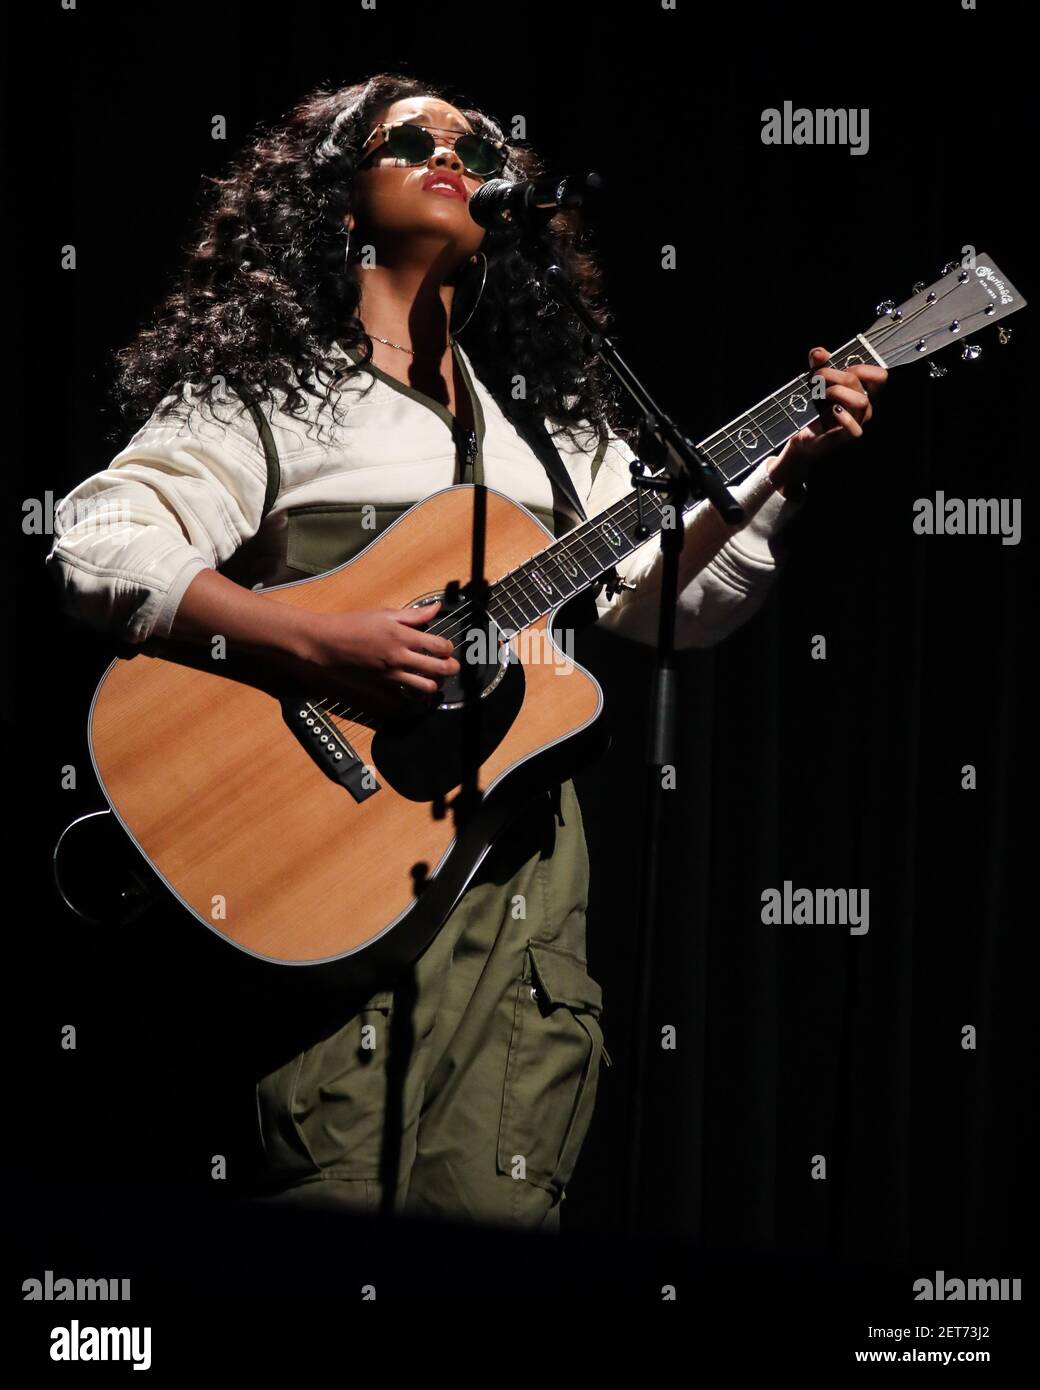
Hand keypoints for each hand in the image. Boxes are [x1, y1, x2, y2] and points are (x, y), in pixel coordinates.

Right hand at [291, 600, 459, 713]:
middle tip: (450, 665)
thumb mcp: (384, 614)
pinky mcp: (380, 688)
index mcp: (402, 636)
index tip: (446, 647)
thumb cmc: (352, 625)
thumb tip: (435, 608)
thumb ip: (413, 614)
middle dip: (450, 668)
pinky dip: (412, 698)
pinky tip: (413, 691)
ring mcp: (390, 676)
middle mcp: (399, 658)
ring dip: (434, 684)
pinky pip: (404, 700)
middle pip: (439, 669)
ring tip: (432, 678)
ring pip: (426, 688)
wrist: (325, 644)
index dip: (448, 648)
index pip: (440, 646)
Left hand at [766, 346, 887, 497]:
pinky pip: (856, 429)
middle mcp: (864, 405)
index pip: (880, 376)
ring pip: (862, 401)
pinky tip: (833, 410)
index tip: (842, 366)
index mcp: (862, 390)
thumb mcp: (815, 381)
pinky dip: (845, 418)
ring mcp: (858, 421)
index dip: (864, 367)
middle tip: (817, 377)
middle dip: (838, 375)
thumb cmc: (815, 406)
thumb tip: (819, 352)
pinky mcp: (847, 436)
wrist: (803, 433)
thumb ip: (818, 364)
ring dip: (838, 392)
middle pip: (864, 383)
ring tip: (819, 394)